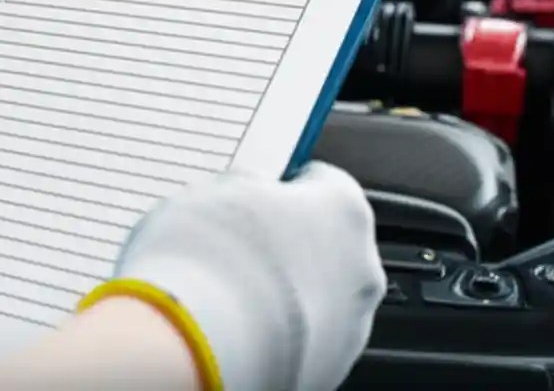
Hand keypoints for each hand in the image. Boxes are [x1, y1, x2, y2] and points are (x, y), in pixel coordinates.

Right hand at [82, 161, 385, 390]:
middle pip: (325, 244)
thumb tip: (251, 192)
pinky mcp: (325, 372)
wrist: (193, 347)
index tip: (256, 193)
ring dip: (282, 292)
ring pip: (316, 297)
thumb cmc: (206, 261)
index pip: (324, 182)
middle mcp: (360, 270)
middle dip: (286, 243)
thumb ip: (247, 186)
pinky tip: (232, 326)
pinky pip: (301, 340)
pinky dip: (275, 332)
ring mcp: (348, 329)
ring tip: (225, 293)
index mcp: (345, 211)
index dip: (283, 185)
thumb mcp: (214, 190)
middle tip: (234, 245)